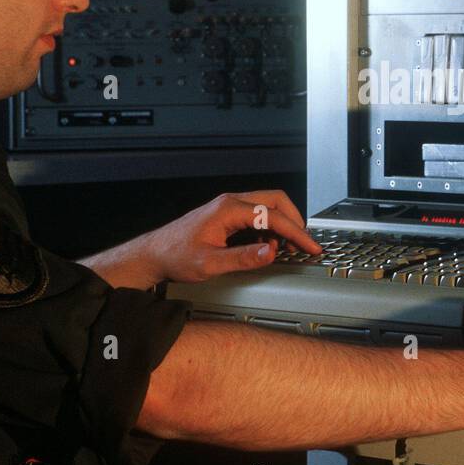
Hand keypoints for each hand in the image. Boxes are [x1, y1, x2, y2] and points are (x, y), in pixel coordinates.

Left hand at [145, 190, 323, 282]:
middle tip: (304, 243)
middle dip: (294, 221)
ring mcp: (228, 207)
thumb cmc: (175, 256)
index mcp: (228, 210)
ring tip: (286, 249)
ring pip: (267, 206)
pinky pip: (256, 215)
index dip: (296, 233)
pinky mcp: (226, 215)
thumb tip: (271, 252)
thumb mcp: (210, 264)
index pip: (272, 216)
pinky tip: (266, 247)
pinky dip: (269, 228)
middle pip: (275, 200)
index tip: (310, 246)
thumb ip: (243, 258)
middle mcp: (230, 203)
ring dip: (282, 225)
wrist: (153, 254)